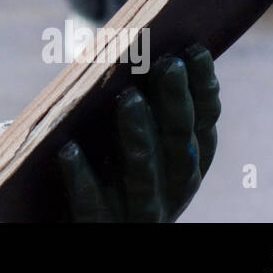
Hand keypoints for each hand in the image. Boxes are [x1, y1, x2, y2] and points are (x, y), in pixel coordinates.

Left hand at [57, 44, 219, 221]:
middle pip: (179, 146)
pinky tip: (68, 150)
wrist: (95, 223)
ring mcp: (137, 212)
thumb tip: (134, 46)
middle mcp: (170, 192)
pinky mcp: (101, 226)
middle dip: (176, 104)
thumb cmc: (110, 172)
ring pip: (144, 176)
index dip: (204, 90)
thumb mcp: (138, 143)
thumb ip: (143, 106)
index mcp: (185, 166)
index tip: (194, 49)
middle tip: (167, 64)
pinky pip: (91, 204)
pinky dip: (82, 177)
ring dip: (139, 136)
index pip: (203, 127)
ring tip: (128, 98)